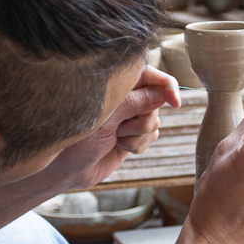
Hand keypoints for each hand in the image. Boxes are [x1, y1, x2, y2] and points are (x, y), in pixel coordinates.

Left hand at [37, 65, 179, 192]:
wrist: (68, 168)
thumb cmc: (78, 137)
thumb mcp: (105, 118)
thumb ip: (134, 103)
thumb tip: (162, 93)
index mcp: (116, 84)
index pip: (149, 75)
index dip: (167, 85)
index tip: (175, 101)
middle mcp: (126, 96)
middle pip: (156, 101)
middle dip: (142, 119)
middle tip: (118, 128)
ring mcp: (131, 115)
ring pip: (154, 122)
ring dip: (136, 135)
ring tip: (113, 138)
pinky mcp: (134, 133)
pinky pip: (152, 137)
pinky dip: (137, 145)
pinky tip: (118, 146)